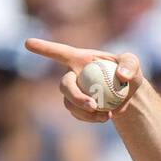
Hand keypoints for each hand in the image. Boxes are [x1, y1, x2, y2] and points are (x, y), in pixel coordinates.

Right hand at [24, 38, 143, 122]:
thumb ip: (130, 65)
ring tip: (106, 115)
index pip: (60, 52)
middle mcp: (73, 75)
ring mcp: (74, 92)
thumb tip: (122, 76)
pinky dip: (92, 118)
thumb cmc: (128, 72)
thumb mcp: (133, 64)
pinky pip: (78, 115)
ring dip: (85, 112)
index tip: (27, 42)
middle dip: (74, 96)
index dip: (44, 49)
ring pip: (69, 104)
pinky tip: (106, 117)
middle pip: (64, 86)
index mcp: (80, 59)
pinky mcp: (78, 107)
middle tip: (92, 105)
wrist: (127, 95)